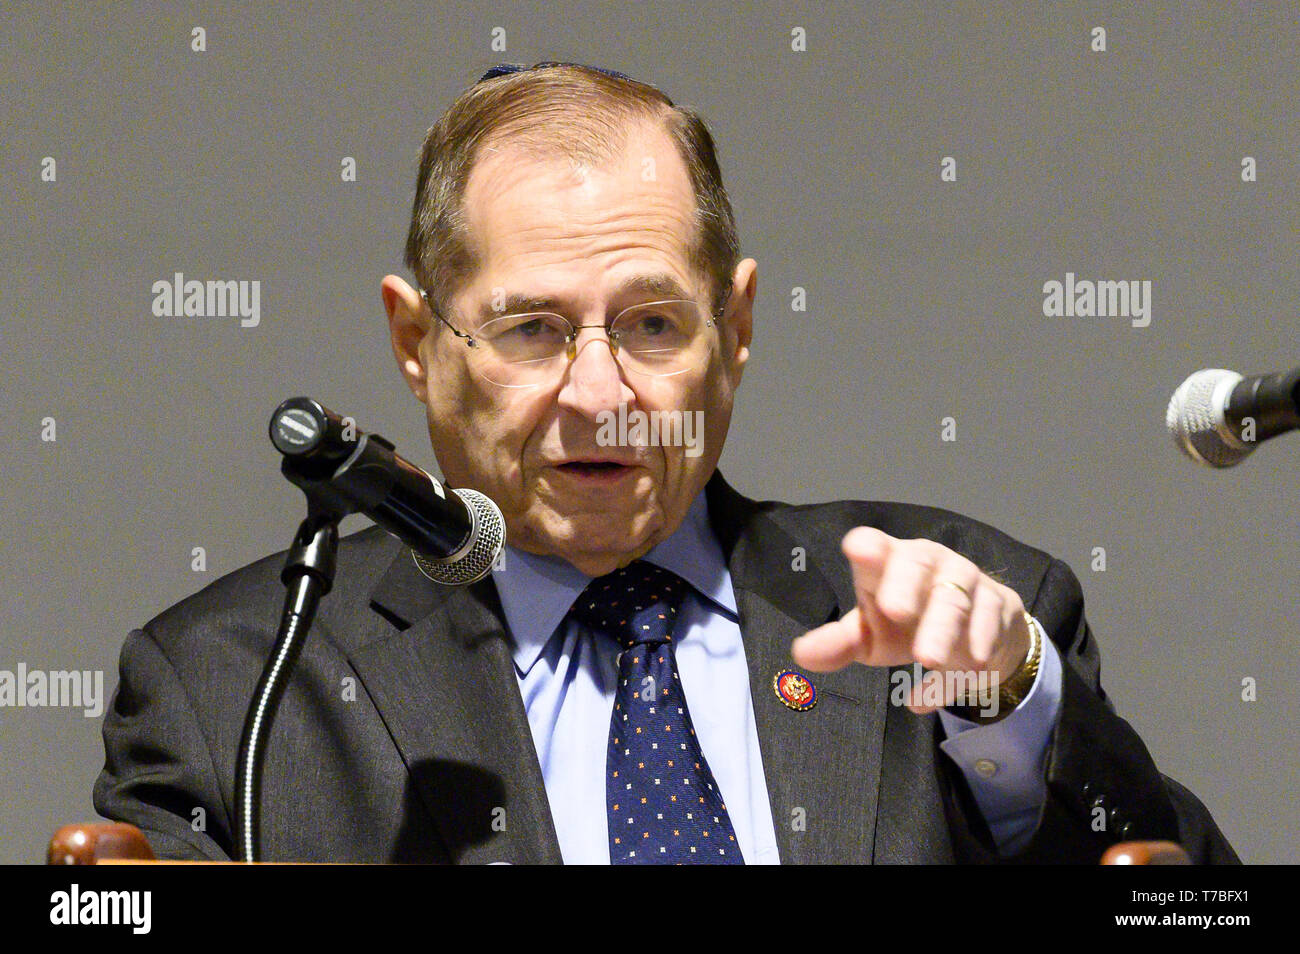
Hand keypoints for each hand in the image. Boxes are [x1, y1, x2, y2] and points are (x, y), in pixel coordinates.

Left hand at [790, 527, 1031, 713]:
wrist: (976, 639)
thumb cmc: (909, 627)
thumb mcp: (871, 638)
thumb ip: (840, 643)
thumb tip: (802, 654)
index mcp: (890, 562)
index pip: (876, 545)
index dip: (869, 547)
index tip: (859, 550)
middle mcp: (929, 563)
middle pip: (918, 564)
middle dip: (907, 586)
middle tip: (894, 611)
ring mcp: (968, 581)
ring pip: (957, 601)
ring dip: (943, 631)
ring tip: (928, 660)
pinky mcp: (999, 607)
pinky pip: (987, 632)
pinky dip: (970, 660)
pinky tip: (957, 679)